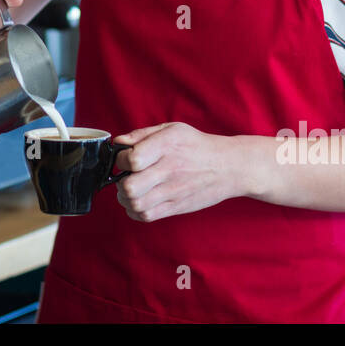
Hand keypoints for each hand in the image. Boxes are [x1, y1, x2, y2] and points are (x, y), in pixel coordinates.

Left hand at [112, 122, 246, 221]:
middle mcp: (169, 170)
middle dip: (121, 182)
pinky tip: (140, 200)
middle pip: (130, 187)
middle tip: (126, 177)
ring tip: (132, 190)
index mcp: (166, 146)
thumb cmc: (196, 145)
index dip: (121, 160)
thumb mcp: (171, 129)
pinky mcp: (176, 207)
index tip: (126, 159)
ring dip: (126, 199)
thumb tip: (117, 143)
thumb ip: (141, 135)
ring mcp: (173, 191)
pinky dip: (135, 211)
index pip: (132, 159)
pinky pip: (146, 216)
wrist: (228, 167)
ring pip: (135, 204)